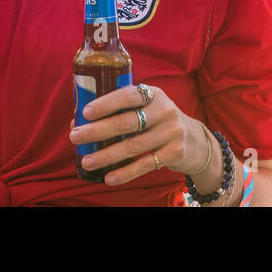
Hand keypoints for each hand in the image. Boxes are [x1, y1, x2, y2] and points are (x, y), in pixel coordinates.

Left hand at [70, 83, 214, 185]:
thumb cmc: (159, 122)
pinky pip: (145, 164)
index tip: (86, 112)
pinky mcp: (175, 153)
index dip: (107, 103)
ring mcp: (171, 132)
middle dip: (98, 131)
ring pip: (133, 146)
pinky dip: (125, 172)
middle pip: (127, 122)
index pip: (129, 95)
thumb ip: (122, 111)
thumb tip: (80, 120)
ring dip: (106, 155)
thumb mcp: (148, 108)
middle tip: (75, 137)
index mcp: (154, 94)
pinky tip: (108, 177)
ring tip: (86, 161)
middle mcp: (164, 111)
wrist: (196, 141)